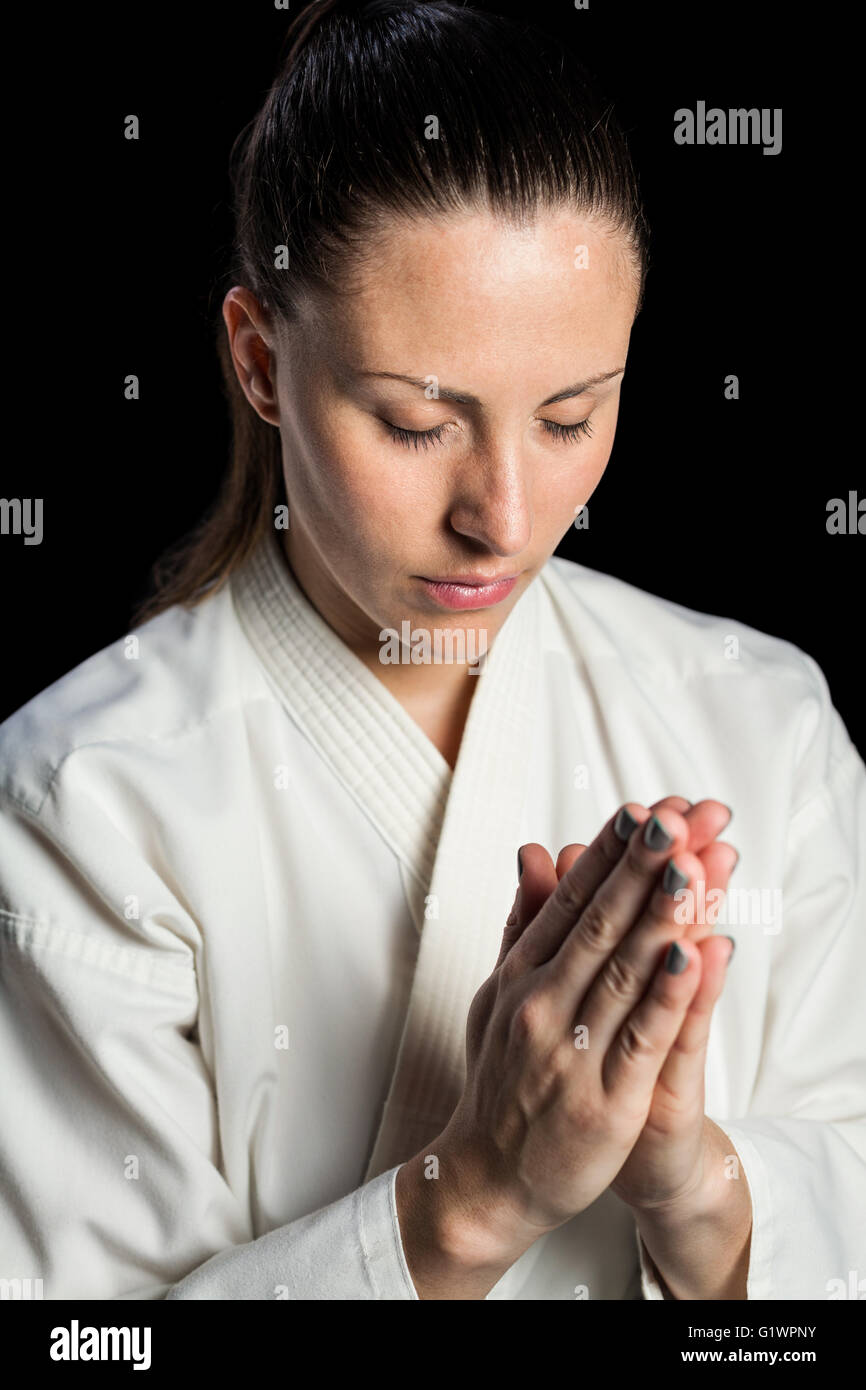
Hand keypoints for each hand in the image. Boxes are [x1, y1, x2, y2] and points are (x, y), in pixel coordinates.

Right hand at [432, 799, 729, 1264]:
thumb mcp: (500, 991)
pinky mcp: (603, 1100)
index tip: (641, 810)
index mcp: (520, 973)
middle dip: (639, 869)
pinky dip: (667, 995)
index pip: (570, 899)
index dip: (608, 854)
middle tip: (673, 820)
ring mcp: (570, 1052)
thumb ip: (525, 920)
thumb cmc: (502, 1079)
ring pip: (622, 973)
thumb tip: (536, 849)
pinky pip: (640, 1038)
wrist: (487, 1178)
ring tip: (690, 868)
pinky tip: (691, 955)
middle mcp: (540, 1004)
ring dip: (659, 917)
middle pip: (598, 924)